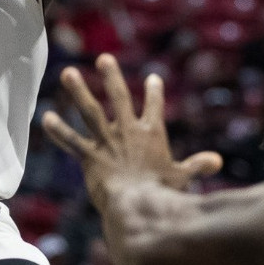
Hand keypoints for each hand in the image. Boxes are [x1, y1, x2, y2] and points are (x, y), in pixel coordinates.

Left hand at [40, 54, 221, 208]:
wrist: (138, 206)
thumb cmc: (163, 194)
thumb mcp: (182, 178)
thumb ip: (198, 166)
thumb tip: (217, 161)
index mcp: (152, 134)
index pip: (154, 107)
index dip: (154, 92)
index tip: (153, 78)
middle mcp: (128, 132)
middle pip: (119, 97)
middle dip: (112, 76)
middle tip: (105, 58)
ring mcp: (107, 142)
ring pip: (90, 111)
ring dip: (79, 91)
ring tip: (68, 72)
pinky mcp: (90, 157)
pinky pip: (71, 141)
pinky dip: (59, 130)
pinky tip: (46, 117)